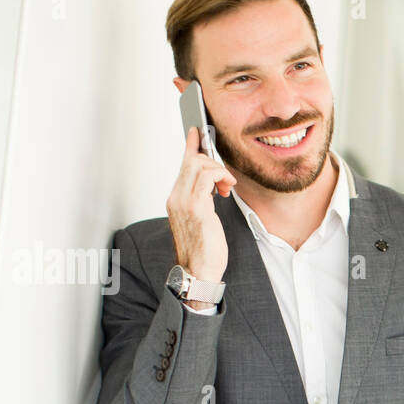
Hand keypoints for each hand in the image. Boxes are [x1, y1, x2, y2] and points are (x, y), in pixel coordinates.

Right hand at [167, 126, 236, 283]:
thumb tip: (214, 185)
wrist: (199, 272)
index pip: (182, 165)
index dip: (190, 146)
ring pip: (199, 165)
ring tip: (227, 186)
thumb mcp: (202, 219)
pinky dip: (220, 176)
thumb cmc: (204, 250)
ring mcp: (184, 202)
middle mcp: (176, 198)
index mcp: (176, 199)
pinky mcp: (197, 208)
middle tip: (225, 179)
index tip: (196, 131)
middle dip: (212, 161)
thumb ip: (203, 200)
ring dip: (218, 170)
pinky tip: (226, 187)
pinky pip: (207, 177)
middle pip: (191, 161)